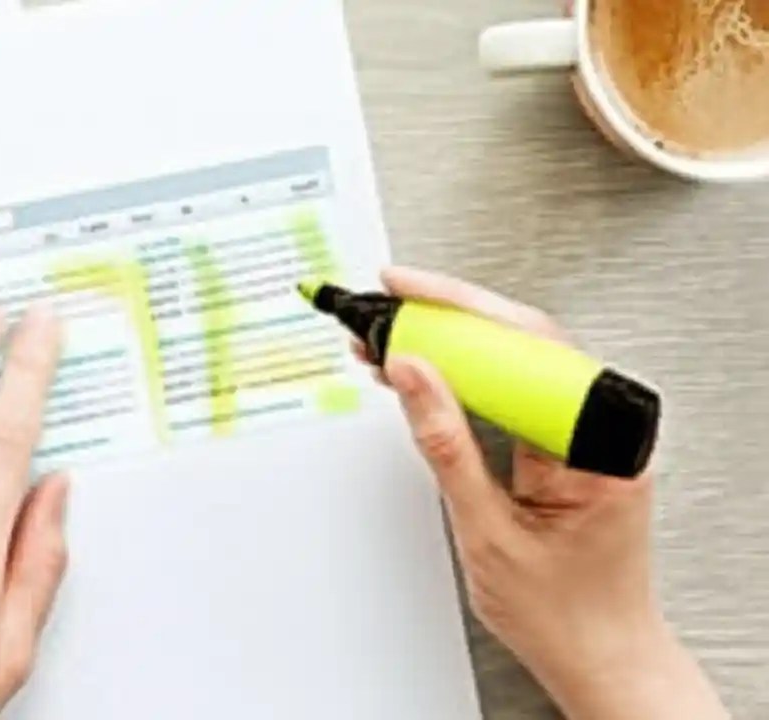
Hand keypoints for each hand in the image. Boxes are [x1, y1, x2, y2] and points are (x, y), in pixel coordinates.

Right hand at [372, 267, 726, 719]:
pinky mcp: (567, 444)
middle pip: (520, 341)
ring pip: (515, 362)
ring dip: (451, 349)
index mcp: (596, 446)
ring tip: (388, 342)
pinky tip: (427, 376)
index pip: (523, 347)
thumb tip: (414, 377)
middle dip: (446, 319)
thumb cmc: (564, 613)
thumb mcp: (486, 530)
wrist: (601, 657)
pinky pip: (514, 393)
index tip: (402, 299)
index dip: (456, 314)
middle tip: (383, 309)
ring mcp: (586, 435)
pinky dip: (466, 381)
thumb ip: (445, 445)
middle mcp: (602, 430)